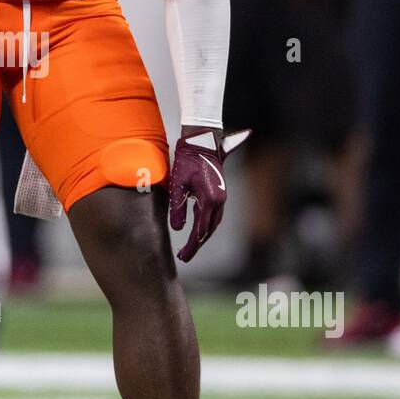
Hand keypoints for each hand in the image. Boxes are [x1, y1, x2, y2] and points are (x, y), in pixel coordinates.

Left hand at [169, 128, 248, 262]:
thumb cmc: (187, 160)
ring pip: (213, 223)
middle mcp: (220, 201)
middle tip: (184, 257)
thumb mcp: (178, 184)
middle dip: (197, 244)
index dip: (192, 245)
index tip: (183, 257)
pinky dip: (206, 225)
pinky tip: (197, 230)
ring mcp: (222, 197)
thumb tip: (178, 229)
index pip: (201, 230)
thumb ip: (178, 208)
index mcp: (210, 200)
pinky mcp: (219, 193)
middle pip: (209, 230)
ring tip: (190, 247)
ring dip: (203, 236)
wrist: (202, 142)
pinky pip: (214, 215)